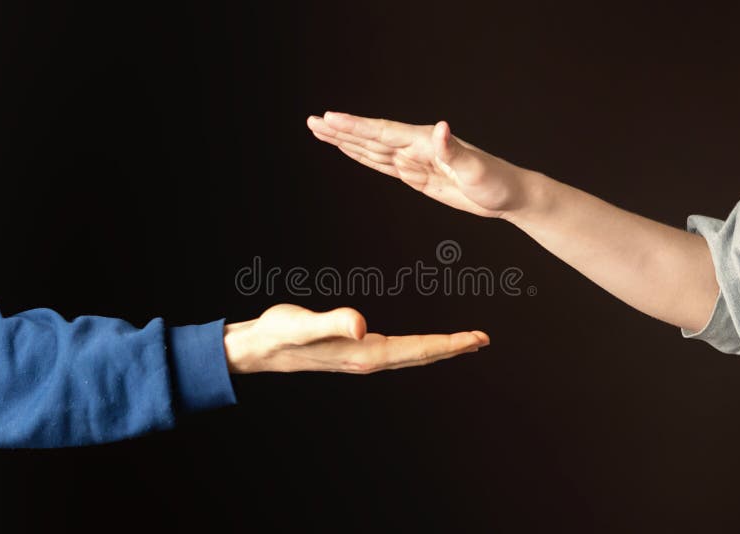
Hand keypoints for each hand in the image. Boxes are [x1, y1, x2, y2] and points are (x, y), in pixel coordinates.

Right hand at [224, 303, 489, 373]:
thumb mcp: (301, 324)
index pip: (415, 350)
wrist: (258, 347)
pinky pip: (395, 351)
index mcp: (363, 354)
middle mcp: (366, 359)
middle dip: (450, 348)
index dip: (447, 344)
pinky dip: (416, 346)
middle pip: (418, 356)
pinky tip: (419, 343)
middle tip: (481, 339)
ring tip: (460, 342)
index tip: (476, 338)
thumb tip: (362, 326)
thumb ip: (332, 323)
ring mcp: (360, 357)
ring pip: (408, 355)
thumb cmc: (277, 333)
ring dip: (435, 349)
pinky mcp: (352, 351)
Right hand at [307, 111, 543, 219]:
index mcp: (426, 142)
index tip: (330, 119)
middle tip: (313, 122)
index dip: (355, 126)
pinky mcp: (416, 176)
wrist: (508, 195)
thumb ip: (454, 151)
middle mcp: (416, 147)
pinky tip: (351, 151)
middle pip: (370, 137)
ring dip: (346, 141)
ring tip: (322, 131)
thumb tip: (441, 129)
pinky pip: (383, 165)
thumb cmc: (496, 182)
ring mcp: (414, 161)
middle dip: (341, 130)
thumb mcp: (477, 170)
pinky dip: (363, 157)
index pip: (383, 132)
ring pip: (372, 150)